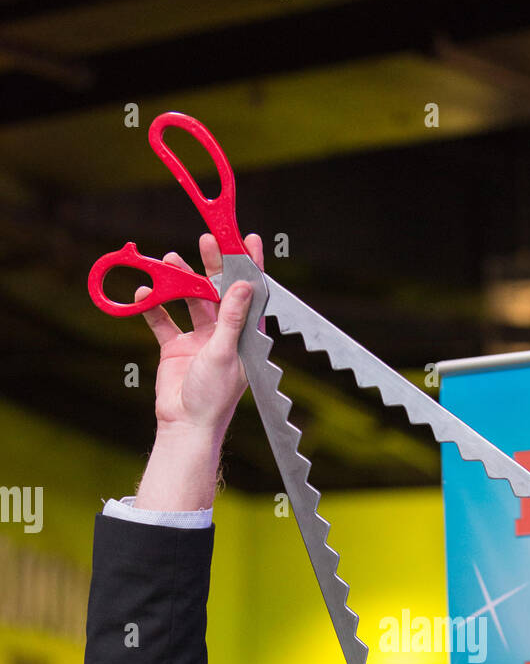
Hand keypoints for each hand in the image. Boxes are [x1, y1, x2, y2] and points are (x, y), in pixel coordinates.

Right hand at [136, 231, 264, 437]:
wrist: (185, 425)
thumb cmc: (213, 396)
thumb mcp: (224, 353)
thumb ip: (231, 318)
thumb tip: (243, 285)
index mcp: (245, 337)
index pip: (250, 295)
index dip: (250, 267)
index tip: (248, 238)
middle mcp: (224, 334)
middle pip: (219, 291)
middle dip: (212, 265)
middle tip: (206, 240)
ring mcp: (199, 339)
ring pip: (190, 300)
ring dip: (180, 281)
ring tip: (169, 261)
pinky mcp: (175, 347)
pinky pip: (163, 320)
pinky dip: (153, 305)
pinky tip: (143, 291)